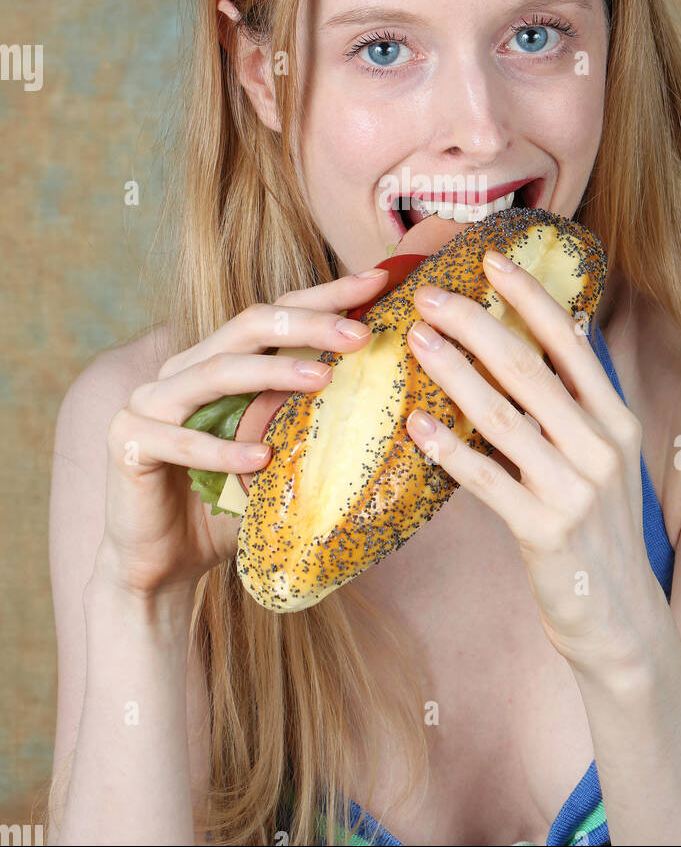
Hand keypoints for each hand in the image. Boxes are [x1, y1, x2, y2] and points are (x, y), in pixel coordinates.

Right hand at [97, 270, 387, 597]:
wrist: (162, 565)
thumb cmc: (224, 506)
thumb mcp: (275, 454)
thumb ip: (307, 421)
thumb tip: (385, 400)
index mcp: (216, 361)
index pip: (275, 314)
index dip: (324, 294)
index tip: (377, 281)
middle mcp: (181, 370)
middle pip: (248, 327)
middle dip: (307, 323)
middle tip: (359, 334)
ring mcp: (149, 403)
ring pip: (216, 372)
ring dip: (273, 373)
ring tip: (323, 378)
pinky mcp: (129, 443)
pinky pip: (180, 441)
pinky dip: (222, 451)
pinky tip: (262, 459)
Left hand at [403, 249, 665, 677]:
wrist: (620, 617)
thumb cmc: (597, 528)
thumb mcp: (601, 458)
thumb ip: (573, 406)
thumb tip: (538, 339)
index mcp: (616, 419)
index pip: (569, 341)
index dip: (528, 297)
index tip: (490, 259)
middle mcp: (601, 446)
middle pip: (527, 369)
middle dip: (475, 323)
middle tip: (429, 295)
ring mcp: (575, 488)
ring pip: (502, 416)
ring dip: (453, 373)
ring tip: (416, 341)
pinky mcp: (545, 529)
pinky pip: (486, 479)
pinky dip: (448, 448)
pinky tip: (415, 424)